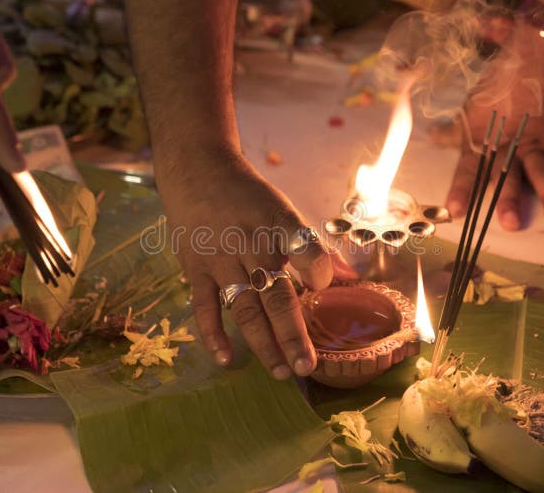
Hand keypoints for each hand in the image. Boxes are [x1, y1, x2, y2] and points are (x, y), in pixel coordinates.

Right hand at [159, 149, 346, 379]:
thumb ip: (311, 247)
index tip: (324, 287)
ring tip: (281, 372)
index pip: (303, 246)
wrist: (198, 173)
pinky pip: (205, 307)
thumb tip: (346, 277)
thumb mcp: (283, 210)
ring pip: (245, 308)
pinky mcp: (197, 270)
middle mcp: (251, 244)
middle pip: (275, 294)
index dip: (316, 268)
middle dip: (293, 334)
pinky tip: (227, 359)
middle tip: (307, 367)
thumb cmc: (248, 197)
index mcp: (278, 224)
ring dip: (263, 343)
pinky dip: (213, 334)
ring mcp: (222, 260)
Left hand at [445, 21, 543, 229]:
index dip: (462, 190)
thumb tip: (433, 136)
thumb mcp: (472, 109)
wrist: (537, 56)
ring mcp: (537, 144)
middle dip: (510, 199)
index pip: (469, 170)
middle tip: (511, 224)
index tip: (454, 212)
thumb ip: (454, 131)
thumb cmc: (499, 84)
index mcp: (484, 142)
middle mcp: (509, 148)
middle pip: (509, 176)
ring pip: (543, 171)